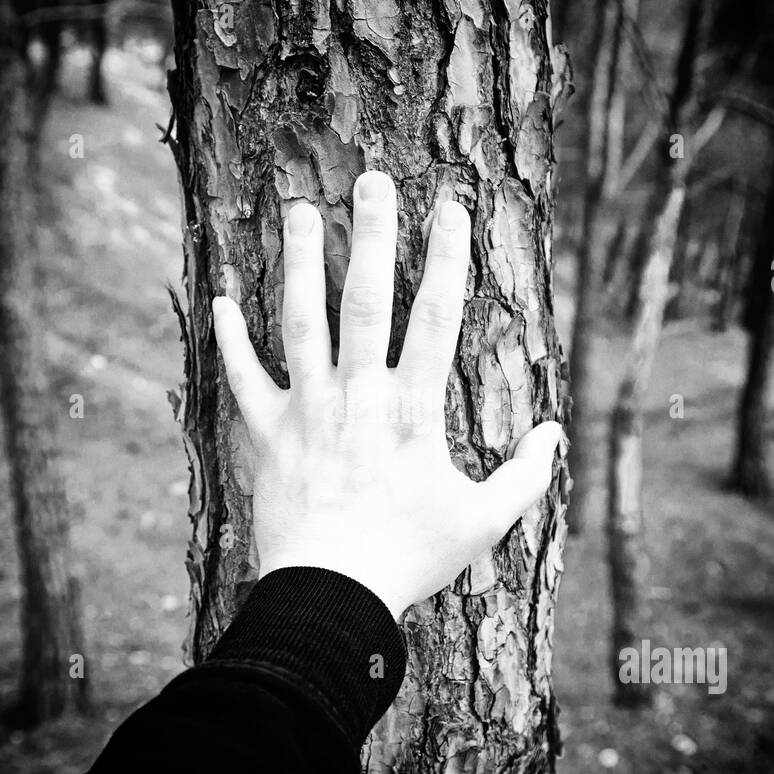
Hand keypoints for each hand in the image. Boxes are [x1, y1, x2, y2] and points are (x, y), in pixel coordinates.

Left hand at [212, 170, 562, 617]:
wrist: (331, 593)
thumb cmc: (409, 558)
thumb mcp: (482, 522)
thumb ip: (525, 476)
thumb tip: (554, 435)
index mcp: (414, 408)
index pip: (438, 316)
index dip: (449, 257)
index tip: (453, 207)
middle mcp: (359, 393)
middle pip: (367, 299)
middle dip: (373, 235)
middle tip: (373, 180)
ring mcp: (309, 408)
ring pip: (302, 321)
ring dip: (300, 262)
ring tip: (299, 211)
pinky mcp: (269, 433)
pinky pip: (246, 378)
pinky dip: (230, 340)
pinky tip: (219, 298)